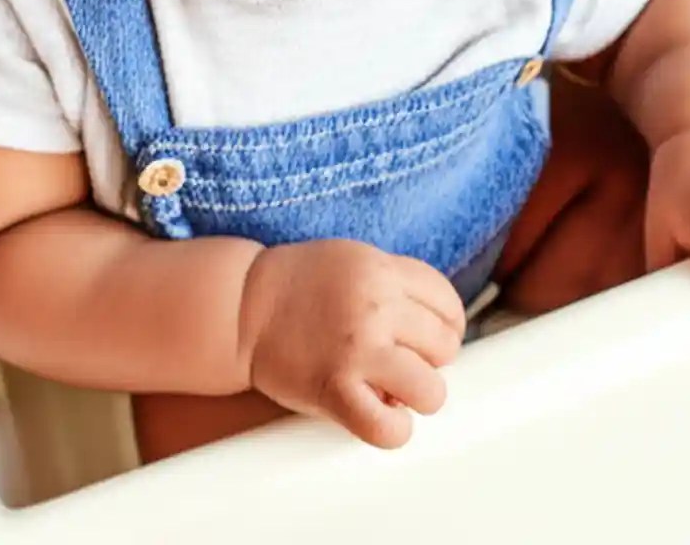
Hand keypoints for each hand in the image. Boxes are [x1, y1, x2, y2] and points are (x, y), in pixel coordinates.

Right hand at [239, 240, 464, 448]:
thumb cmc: (299, 287)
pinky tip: (379, 414)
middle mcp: (375, 307)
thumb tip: (443, 332)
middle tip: (396, 360)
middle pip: (445, 346)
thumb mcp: (354, 260)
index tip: (422, 338)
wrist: (240, 307)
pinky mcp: (333, 388)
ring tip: (391, 389)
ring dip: (416, 396)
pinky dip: (392, 430)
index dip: (443, 326)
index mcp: (382, 270)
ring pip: (431, 391)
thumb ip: (398, 284)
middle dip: (428, 359)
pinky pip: (387, 427)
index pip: (449, 305)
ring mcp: (357, 349)